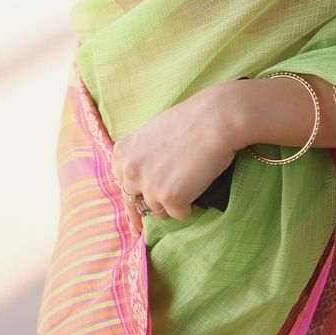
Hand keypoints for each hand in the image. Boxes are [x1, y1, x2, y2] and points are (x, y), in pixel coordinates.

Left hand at [111, 85, 237, 231]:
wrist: (213, 120)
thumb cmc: (188, 121)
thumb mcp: (151, 134)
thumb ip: (140, 156)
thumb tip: (143, 178)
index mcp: (123, 153)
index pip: (122, 185)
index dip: (134, 195)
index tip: (139, 209)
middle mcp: (130, 171)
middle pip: (136, 202)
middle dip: (152, 202)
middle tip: (168, 200)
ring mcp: (149, 185)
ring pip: (158, 211)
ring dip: (172, 204)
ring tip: (188, 185)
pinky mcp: (170, 197)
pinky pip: (179, 214)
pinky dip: (189, 207)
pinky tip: (197, 190)